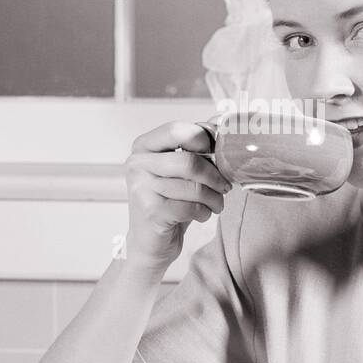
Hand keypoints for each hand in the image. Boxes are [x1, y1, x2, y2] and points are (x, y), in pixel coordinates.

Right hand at [123, 119, 232, 273]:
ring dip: (213, 198)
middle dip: (215, 176)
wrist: (150, 242)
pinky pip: (191, 207)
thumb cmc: (169, 201)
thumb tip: (221, 121)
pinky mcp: (151, 212)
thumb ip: (195, 146)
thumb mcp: (180, 171)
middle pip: (189, 161)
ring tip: (215, 203)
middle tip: (225, 186)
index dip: (203, 139)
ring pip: (193, 187)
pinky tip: (201, 214)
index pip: (176, 130)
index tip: (215, 154)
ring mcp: (141, 188)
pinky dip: (204, 212)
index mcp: (144, 146)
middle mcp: (137, 164)